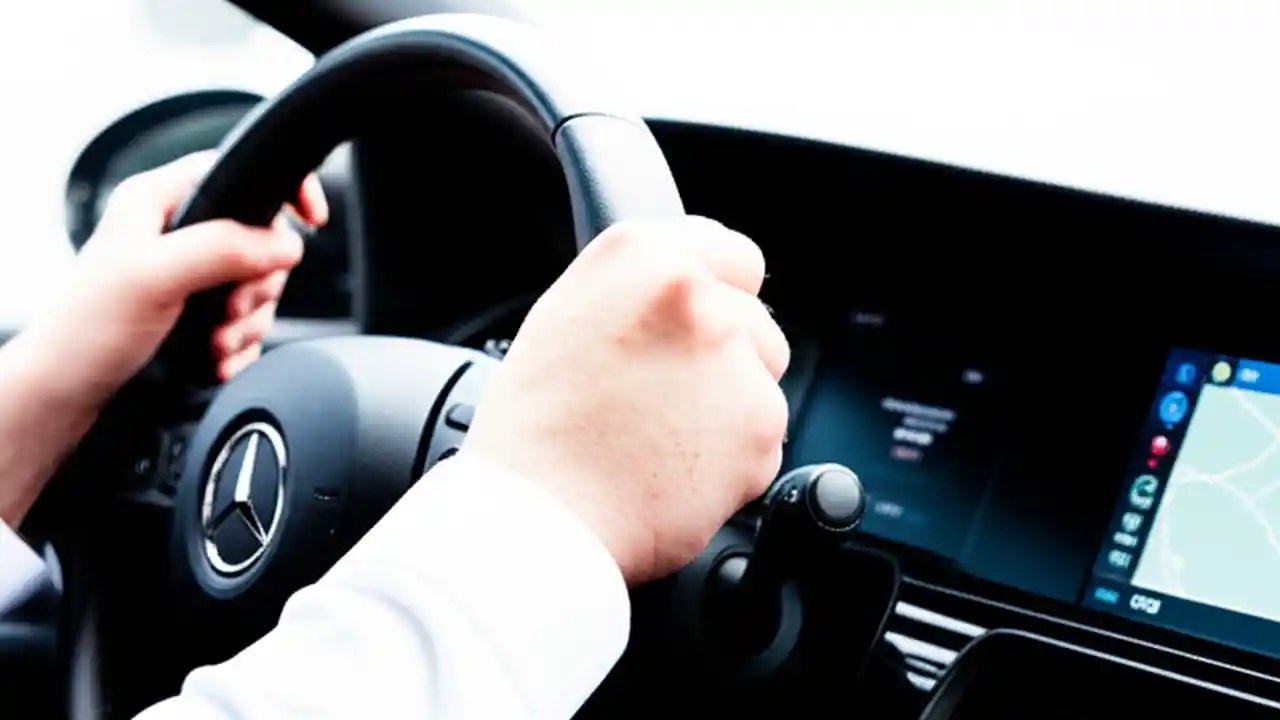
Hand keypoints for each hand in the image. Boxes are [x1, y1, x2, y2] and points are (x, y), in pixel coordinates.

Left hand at [0, 151, 325, 524]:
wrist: (64, 396)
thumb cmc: (86, 332)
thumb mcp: (153, 277)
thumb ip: (222, 249)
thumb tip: (287, 245)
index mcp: (159, 200)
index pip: (240, 169)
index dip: (284, 189)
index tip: (313, 220)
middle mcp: (177, 231)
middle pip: (262, 238)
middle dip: (259, 284)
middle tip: (230, 309)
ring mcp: (190, 274)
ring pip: (260, 284)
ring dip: (249, 322)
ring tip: (216, 343)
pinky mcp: (198, 314)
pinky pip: (249, 322)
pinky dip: (242, 345)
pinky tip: (218, 359)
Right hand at [463, 217, 789, 583]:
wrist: (539, 515)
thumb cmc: (536, 429)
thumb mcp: (569, 320)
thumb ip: (639, 293)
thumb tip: (689, 291)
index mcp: (641, 256)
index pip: (732, 255)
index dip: (721, 295)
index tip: (706, 328)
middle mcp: (695, 294)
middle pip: (757, 322)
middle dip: (728, 359)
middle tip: (665, 401)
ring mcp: (733, 357)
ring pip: (763, 382)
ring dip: (731, 412)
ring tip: (661, 441)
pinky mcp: (760, 423)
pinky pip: (764, 442)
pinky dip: (732, 465)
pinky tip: (675, 473)